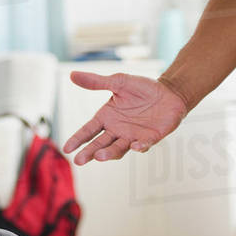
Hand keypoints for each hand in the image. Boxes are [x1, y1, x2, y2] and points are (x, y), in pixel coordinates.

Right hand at [63, 71, 187, 164]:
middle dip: (89, 152)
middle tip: (79, 161)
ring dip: (109, 153)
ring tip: (99, 156)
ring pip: (118, 148)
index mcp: (107, 117)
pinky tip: (135, 146)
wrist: (169, 92)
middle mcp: (117, 130)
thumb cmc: (142, 88)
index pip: (88, 130)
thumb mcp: (118, 82)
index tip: (66, 148)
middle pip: (100, 144)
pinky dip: (139, 147)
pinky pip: (144, 145)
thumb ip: (96, 82)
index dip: (77, 139)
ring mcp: (133, 136)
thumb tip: (72, 74)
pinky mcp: (150, 138)